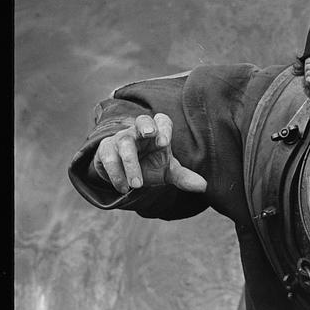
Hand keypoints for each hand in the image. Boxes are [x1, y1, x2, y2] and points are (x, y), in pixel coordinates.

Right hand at [92, 113, 207, 194]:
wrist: (125, 172)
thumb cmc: (151, 165)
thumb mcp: (168, 172)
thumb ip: (184, 177)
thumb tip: (203, 187)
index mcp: (158, 133)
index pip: (163, 121)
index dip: (164, 128)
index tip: (164, 142)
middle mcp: (139, 132)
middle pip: (142, 121)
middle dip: (146, 126)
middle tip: (151, 135)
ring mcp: (121, 139)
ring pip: (124, 143)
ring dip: (130, 164)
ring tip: (137, 185)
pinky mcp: (105, 151)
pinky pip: (108, 158)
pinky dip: (116, 174)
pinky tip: (123, 188)